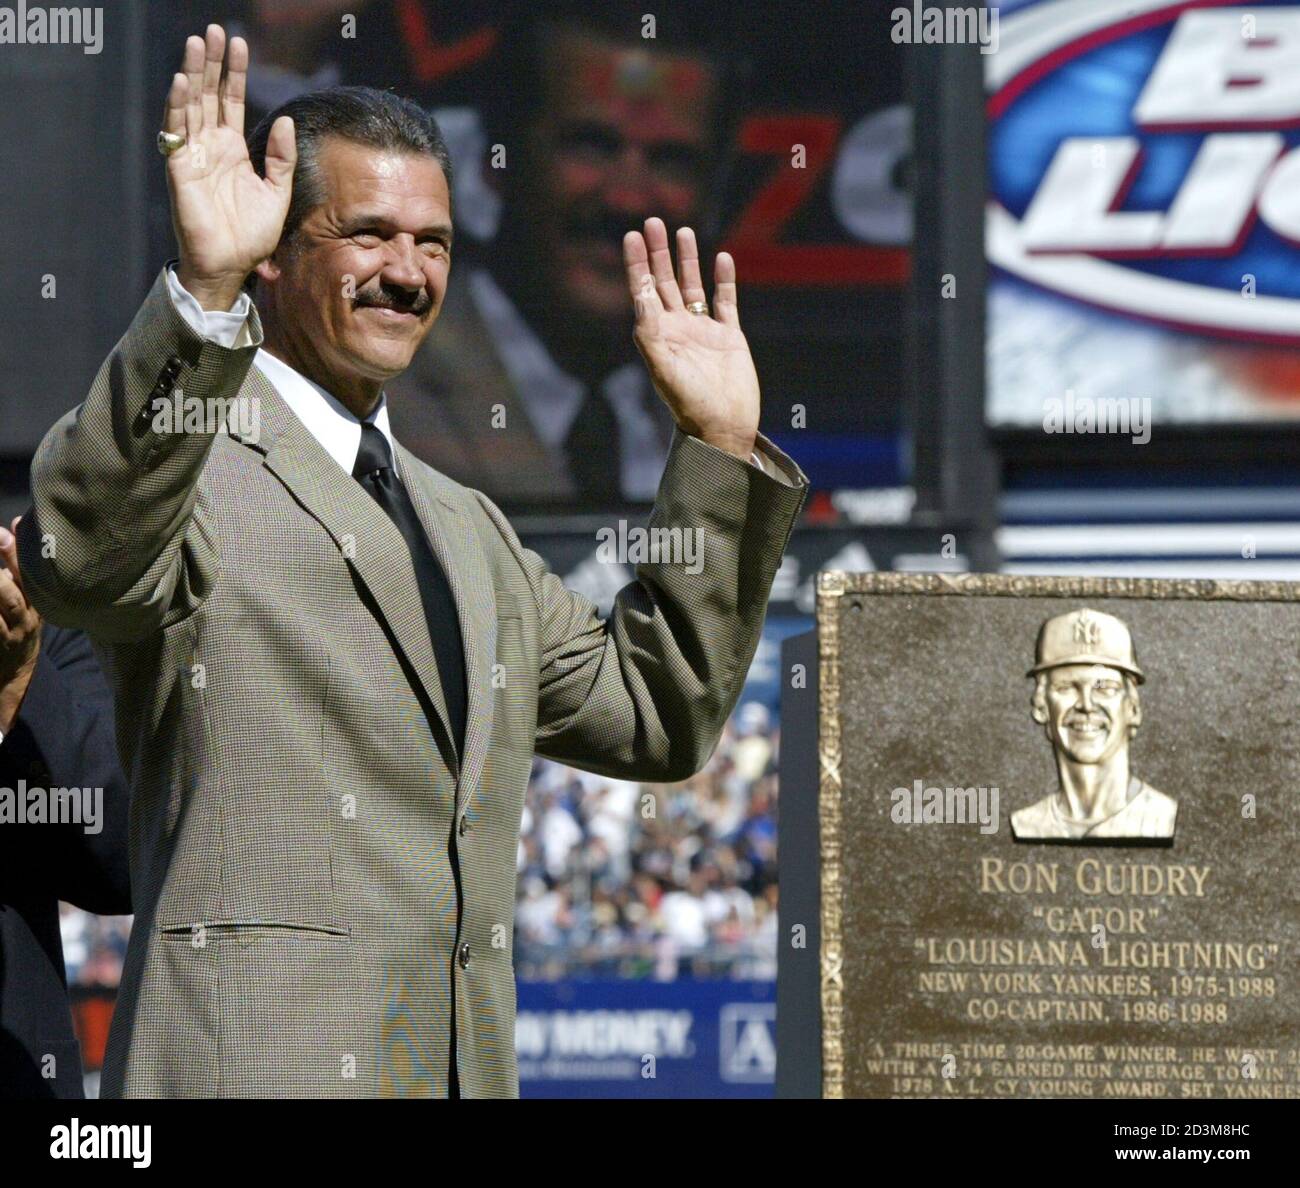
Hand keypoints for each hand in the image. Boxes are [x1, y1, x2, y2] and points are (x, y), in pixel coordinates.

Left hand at [0, 516, 40, 734]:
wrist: (15, 673)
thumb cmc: (20, 626)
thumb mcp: (30, 596)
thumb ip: (22, 563)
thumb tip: (16, 523)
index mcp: (39, 603)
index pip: (32, 577)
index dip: (17, 556)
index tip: (2, 534)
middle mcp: (26, 620)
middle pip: (14, 597)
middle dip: (0, 574)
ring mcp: (8, 635)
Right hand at [166, 25, 296, 310]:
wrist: (231, 266)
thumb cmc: (251, 235)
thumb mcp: (277, 193)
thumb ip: (281, 158)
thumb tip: (287, 122)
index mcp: (234, 149)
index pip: (232, 101)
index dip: (234, 73)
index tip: (238, 43)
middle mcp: (211, 146)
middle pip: (209, 94)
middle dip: (211, 62)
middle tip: (213, 30)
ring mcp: (193, 155)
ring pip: (191, 105)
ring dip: (193, 74)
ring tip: (197, 44)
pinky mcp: (180, 168)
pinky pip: (176, 132)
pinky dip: (177, 106)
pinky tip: (181, 82)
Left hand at [623, 218, 759, 460]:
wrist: (724, 427)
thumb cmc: (690, 404)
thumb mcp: (664, 369)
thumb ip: (649, 335)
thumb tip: (640, 297)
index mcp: (658, 335)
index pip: (644, 290)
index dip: (636, 263)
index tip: (631, 235)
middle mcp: (678, 329)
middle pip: (665, 282)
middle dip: (658, 253)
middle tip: (652, 221)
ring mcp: (704, 331)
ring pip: (693, 287)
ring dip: (687, 260)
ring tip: (682, 231)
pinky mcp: (729, 337)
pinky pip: (725, 302)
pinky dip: (724, 280)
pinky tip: (721, 259)